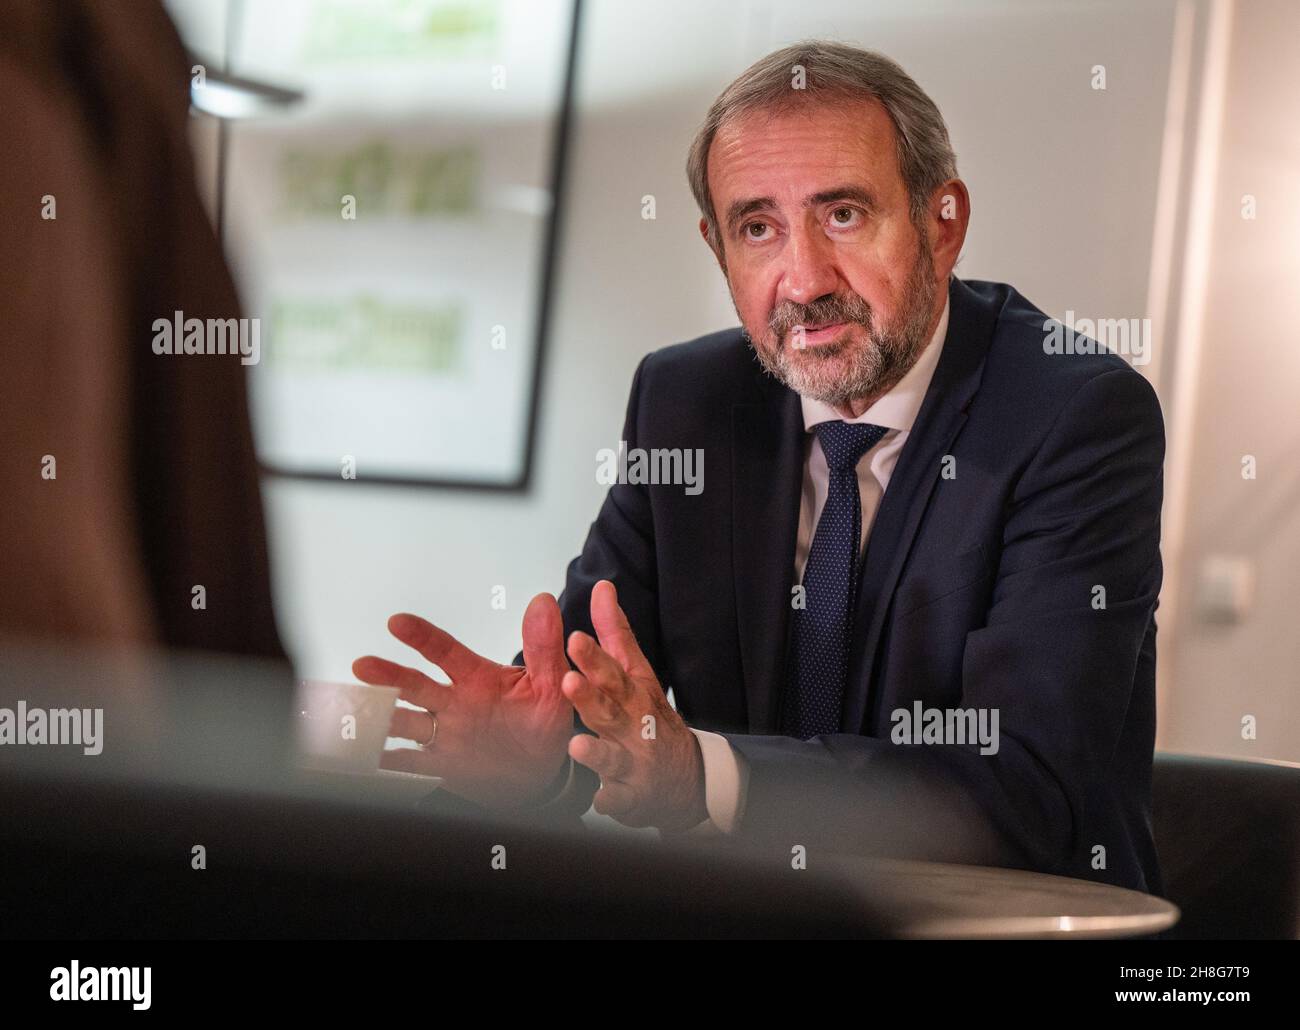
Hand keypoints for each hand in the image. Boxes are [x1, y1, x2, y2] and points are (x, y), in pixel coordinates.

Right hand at [352, 592, 573, 809]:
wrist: (543, 770)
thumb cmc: (543, 722)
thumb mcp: (551, 684)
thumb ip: (544, 648)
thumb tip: (543, 603)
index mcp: (477, 679)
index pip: (445, 652)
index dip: (422, 637)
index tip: (397, 622)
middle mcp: (454, 703)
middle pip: (415, 685)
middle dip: (388, 676)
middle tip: (364, 666)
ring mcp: (445, 734)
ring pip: (405, 721)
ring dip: (381, 717)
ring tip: (356, 714)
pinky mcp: (442, 765)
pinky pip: (409, 763)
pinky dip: (386, 761)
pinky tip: (366, 757)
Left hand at [562, 580, 708, 830]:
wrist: (687, 779)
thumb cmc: (651, 720)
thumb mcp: (638, 675)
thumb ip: (616, 633)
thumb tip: (603, 588)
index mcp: (635, 694)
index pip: (615, 670)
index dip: (596, 655)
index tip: (574, 639)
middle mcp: (636, 726)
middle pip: (612, 708)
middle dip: (592, 695)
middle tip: (569, 681)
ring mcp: (636, 763)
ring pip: (615, 757)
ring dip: (598, 752)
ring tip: (578, 745)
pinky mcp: (633, 798)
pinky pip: (619, 801)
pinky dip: (611, 801)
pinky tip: (600, 800)